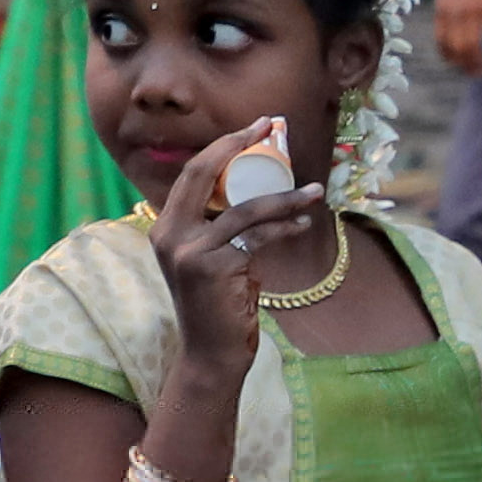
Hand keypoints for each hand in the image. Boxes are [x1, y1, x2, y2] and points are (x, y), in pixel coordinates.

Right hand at [153, 120, 337, 357]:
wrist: (213, 354)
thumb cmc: (221, 305)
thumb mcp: (213, 258)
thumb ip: (221, 227)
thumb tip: (260, 188)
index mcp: (166, 227)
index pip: (193, 173)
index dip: (223, 145)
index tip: (254, 127)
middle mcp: (169, 234)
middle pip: (204, 174)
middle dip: (241, 145)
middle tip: (273, 129)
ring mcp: (188, 250)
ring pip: (244, 208)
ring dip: (285, 198)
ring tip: (314, 192)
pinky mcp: (211, 267)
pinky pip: (257, 236)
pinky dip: (284, 227)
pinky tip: (303, 224)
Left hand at [431, 0, 481, 76]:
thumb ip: (445, 17)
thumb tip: (447, 42)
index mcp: (442, 11)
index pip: (442, 42)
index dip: (449, 58)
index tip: (456, 65)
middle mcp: (455, 13)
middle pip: (458, 48)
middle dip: (464, 65)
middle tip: (472, 74)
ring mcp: (473, 11)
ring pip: (474, 45)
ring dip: (478, 62)